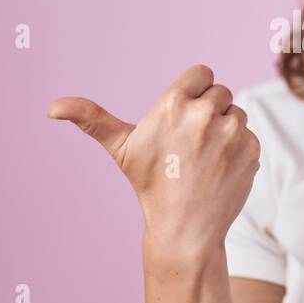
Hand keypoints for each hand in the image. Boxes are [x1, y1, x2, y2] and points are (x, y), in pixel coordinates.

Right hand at [47, 64, 260, 264]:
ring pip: (237, 112)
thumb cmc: (151, 185)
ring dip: (225, 129)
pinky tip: (221, 169)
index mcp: (174, 104)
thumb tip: (51, 107)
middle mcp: (205, 113)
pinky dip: (239, 149)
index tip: (183, 118)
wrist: (185, 230)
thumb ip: (91, 119)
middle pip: (220, 92)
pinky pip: (250, 134)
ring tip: (205, 158)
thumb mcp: (121, 149)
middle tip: (191, 144)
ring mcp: (232, 132)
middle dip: (209, 111)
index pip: (201, 73)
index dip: (193, 93)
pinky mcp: (252, 149)